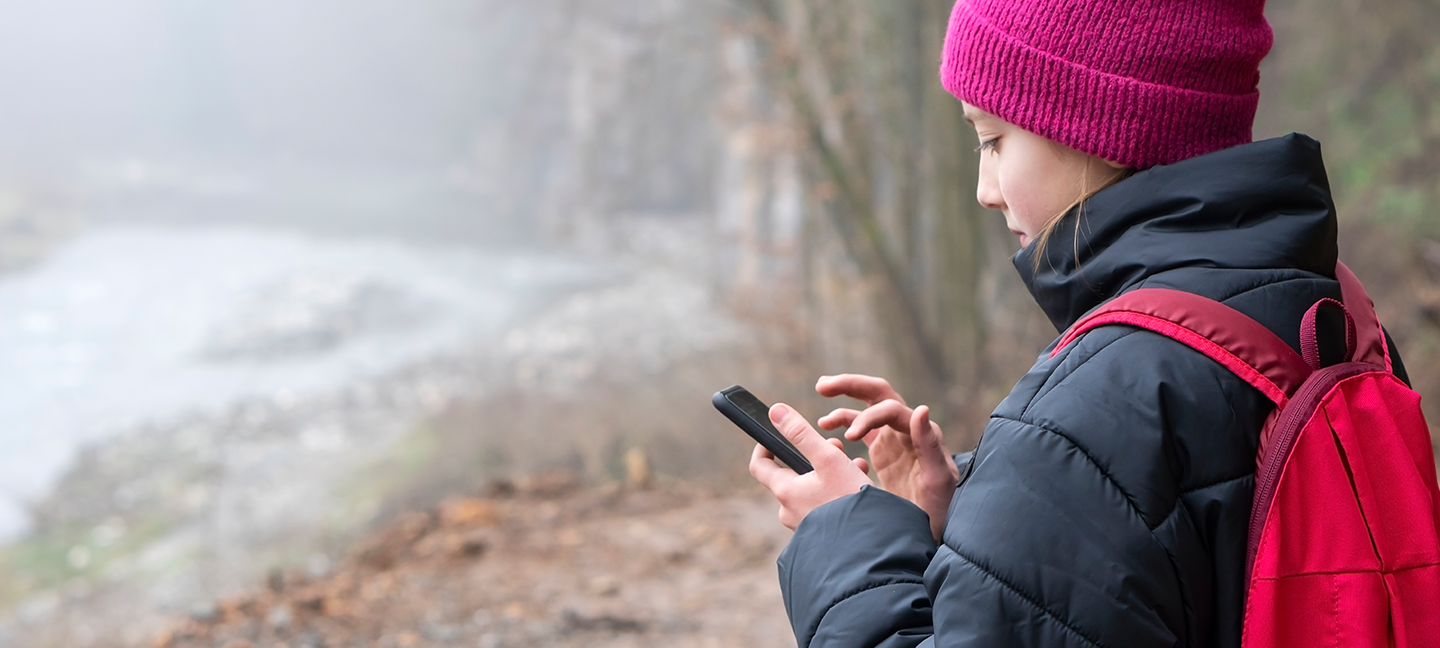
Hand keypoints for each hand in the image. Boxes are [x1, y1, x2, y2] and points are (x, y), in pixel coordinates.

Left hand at [749, 403, 873, 530]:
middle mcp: (790, 511)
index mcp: (785, 491)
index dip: (764, 446)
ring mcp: (805, 525)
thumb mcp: (828, 459)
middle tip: (837, 447)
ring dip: (830, 472)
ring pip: (812, 489)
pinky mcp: (822, 535)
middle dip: (814, 456)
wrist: (871, 548)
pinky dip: (837, 492)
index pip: (760, 465)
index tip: (777, 435)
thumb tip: (775, 411)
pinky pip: (824, 506)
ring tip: (856, 465)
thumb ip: (801, 433)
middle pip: (793, 474)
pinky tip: (861, 486)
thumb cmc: (849, 500)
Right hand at [816, 374, 959, 540]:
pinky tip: (825, 427)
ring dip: (844, 398)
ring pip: (867, 406)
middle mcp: (908, 429)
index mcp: (920, 433)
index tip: (849, 437)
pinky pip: (862, 427)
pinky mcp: (884, 450)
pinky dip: (843, 421)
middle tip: (822, 386)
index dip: (867, 418)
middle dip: (850, 385)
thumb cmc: (941, 506)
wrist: (936, 526)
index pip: (890, 409)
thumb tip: (921, 409)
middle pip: (877, 394)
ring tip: (820, 394)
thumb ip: (929, 444)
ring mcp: (895, 437)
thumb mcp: (938, 479)